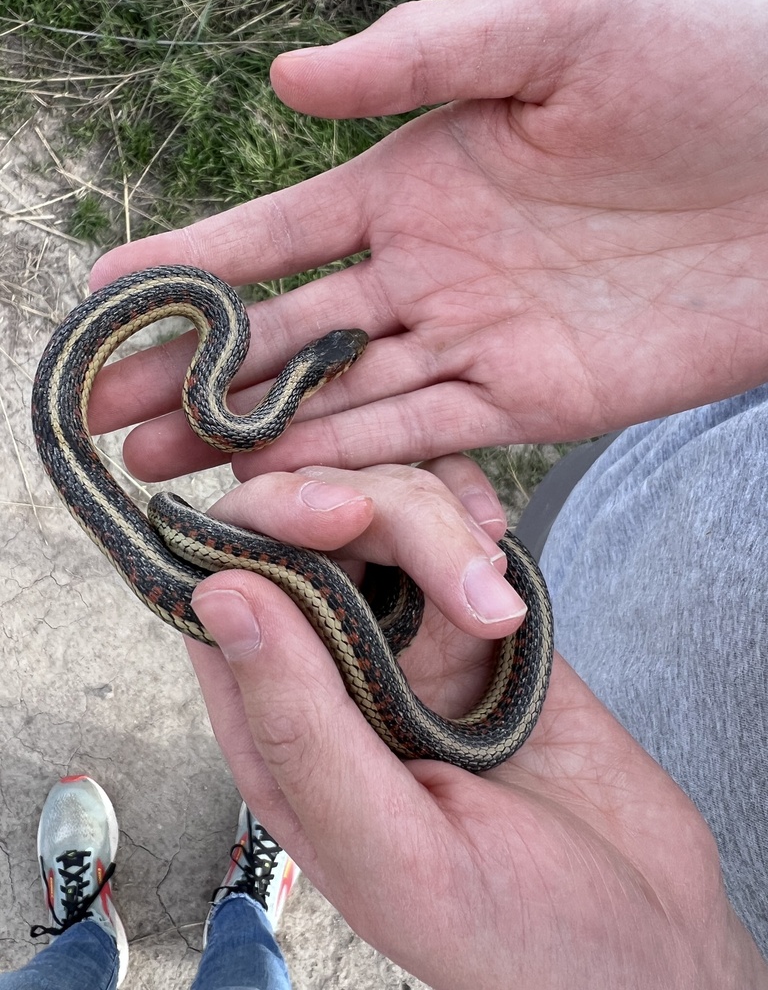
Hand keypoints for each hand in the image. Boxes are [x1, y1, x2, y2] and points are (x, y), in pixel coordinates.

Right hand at [88, 0, 767, 483]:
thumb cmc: (712, 60)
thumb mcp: (560, 27)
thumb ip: (423, 59)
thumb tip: (286, 84)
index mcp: (421, 174)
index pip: (280, 230)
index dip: (190, 262)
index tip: (105, 295)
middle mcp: (432, 266)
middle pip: (287, 329)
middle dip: (193, 370)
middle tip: (103, 413)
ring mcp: (479, 339)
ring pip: (341, 395)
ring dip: (255, 432)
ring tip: (164, 466)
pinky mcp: (537, 400)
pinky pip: (426, 435)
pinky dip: (354, 458)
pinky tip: (285, 479)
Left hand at [183, 456, 765, 989]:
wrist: (647, 936)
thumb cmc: (513, 931)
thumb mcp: (392, 849)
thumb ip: (297, 725)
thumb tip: (221, 594)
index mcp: (280, 732)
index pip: (228, 587)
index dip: (267, 526)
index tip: (340, 516)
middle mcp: (332, 671)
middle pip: (312, 529)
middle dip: (385, 513)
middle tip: (470, 567)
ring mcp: (406, 637)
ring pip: (382, 508)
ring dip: (440, 518)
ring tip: (503, 601)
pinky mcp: (475, 616)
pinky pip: (449, 517)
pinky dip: (470, 505)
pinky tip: (501, 547)